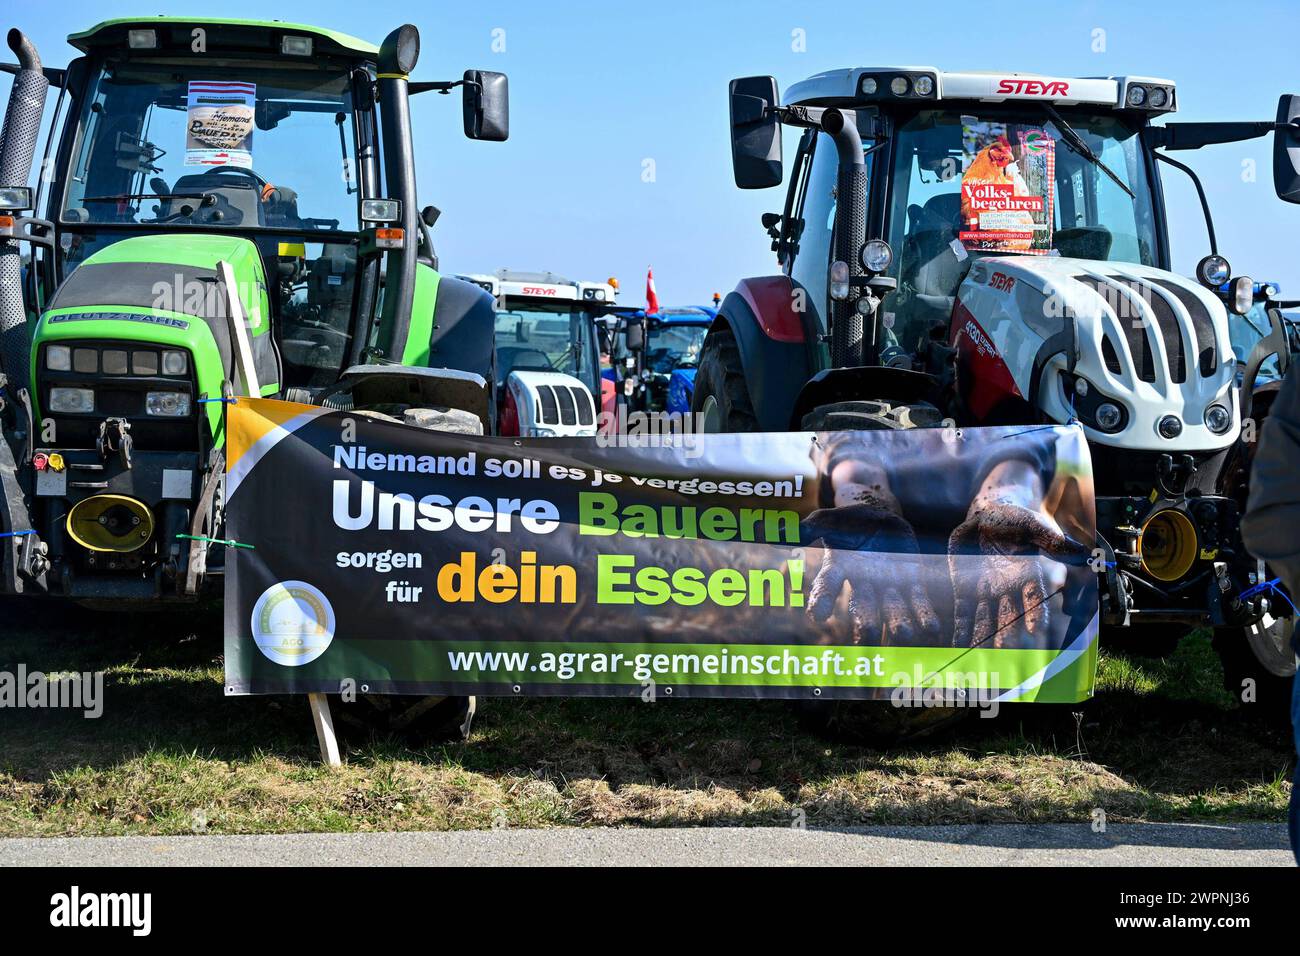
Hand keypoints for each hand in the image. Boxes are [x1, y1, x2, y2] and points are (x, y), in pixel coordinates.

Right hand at [802, 501, 941, 645]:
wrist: (877, 518)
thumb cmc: (847, 520)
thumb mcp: (827, 519)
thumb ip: (809, 527)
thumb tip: (780, 533)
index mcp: (839, 569)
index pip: (827, 586)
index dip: (821, 600)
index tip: (816, 615)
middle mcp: (862, 585)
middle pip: (861, 608)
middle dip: (865, 622)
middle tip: (866, 638)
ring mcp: (887, 586)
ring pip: (892, 609)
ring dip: (898, 623)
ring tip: (905, 635)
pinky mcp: (911, 582)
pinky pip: (918, 601)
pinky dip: (924, 614)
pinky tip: (932, 628)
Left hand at [947, 501, 1089, 647]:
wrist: (987, 516)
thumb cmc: (1015, 519)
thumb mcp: (1031, 525)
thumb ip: (1050, 539)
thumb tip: (1080, 549)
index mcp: (1028, 575)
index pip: (1034, 597)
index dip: (1034, 612)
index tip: (1034, 629)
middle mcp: (1009, 589)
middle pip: (1009, 614)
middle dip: (1007, 632)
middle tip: (1004, 651)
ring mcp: (987, 592)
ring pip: (986, 618)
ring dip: (983, 636)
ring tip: (978, 656)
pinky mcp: (966, 591)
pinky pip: (963, 612)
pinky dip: (961, 628)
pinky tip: (956, 644)